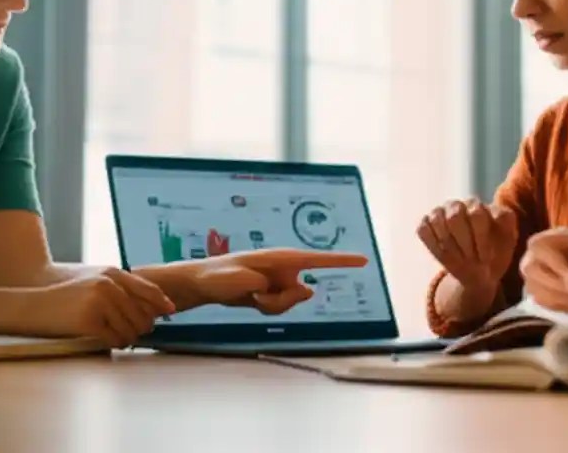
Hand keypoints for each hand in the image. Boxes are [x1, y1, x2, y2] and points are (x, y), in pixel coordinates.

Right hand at [24, 268, 175, 347]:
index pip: (147, 288)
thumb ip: (119, 289)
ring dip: (127, 338)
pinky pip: (115, 338)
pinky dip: (115, 343)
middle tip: (134, 334)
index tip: (171, 310)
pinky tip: (107, 341)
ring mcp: (100, 302)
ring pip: (131, 329)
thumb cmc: (65, 297)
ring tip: (118, 338)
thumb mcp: (94, 283)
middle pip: (142, 314)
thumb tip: (149, 305)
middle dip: (141, 327)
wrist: (32, 306)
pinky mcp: (90, 320)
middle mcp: (109, 285)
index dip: (161, 301)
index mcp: (112, 274)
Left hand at [170, 248, 368, 314]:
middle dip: (283, 301)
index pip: (320, 259)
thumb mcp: (242, 281)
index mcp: (282, 258)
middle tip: (256, 295)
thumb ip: (275, 288)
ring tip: (251, 295)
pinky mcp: (274, 293)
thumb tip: (305, 290)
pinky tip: (252, 299)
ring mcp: (280, 281)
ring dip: (273, 306)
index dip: (342, 260)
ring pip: (291, 303)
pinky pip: (281, 308)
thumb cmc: (218, 276)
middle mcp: (286, 268)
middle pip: (301, 292)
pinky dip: (268, 309)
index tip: (364, 260)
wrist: (203, 283)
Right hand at [417, 198, 518, 294]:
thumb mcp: (509, 243)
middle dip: (464, 243)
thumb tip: (500, 213)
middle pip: (455, 216)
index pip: (477, 214)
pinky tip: (445, 253)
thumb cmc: (495, 256)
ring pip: (437, 219)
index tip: (487, 258)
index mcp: (482, 206)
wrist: (479, 273)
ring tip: (461, 257)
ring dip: (449, 244)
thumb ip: (507, 225)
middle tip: (472, 259)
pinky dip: (433, 243)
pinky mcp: (427, 223)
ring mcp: (442, 212)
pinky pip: (423, 229)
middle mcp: (460, 205)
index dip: (481, 239)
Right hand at [519, 228, 567, 318]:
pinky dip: (561, 308)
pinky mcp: (546, 295)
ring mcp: (545, 275)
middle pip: (530, 268)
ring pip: (534, 288)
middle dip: (556, 285)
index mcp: (562, 238)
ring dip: (562, 299)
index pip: (538, 245)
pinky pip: (541, 304)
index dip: (551, 262)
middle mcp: (548, 255)